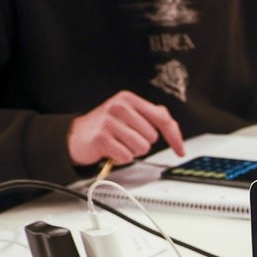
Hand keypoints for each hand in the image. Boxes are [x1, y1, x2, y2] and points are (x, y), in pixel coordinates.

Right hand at [67, 90, 185, 167]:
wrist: (76, 136)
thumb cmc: (105, 126)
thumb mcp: (128, 114)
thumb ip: (151, 116)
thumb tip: (172, 126)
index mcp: (129, 99)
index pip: (162, 118)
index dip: (174, 137)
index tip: (180, 150)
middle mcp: (119, 107)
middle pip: (152, 137)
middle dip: (142, 142)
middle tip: (126, 138)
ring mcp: (109, 121)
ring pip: (141, 147)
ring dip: (132, 151)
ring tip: (119, 143)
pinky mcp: (101, 138)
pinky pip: (126, 156)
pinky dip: (121, 157)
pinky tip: (112, 150)